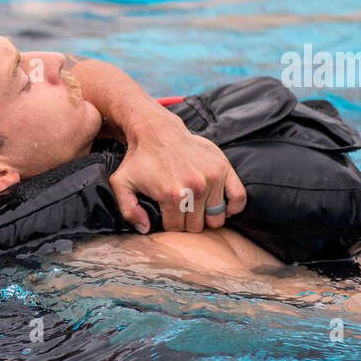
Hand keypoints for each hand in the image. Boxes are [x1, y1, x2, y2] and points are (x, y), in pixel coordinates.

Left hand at [109, 117, 246, 232]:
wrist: (158, 131)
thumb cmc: (139, 159)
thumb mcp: (121, 183)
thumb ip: (128, 210)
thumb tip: (145, 230)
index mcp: (172, 195)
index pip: (177, 228)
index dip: (169, 225)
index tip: (166, 215)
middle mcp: (195, 188)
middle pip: (197, 226)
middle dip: (187, 222)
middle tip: (180, 210)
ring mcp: (212, 178)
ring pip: (217, 217)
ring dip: (207, 216)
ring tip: (196, 206)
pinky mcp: (224, 168)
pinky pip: (239, 198)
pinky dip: (232, 206)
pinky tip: (221, 205)